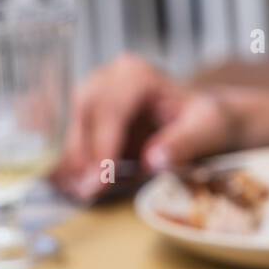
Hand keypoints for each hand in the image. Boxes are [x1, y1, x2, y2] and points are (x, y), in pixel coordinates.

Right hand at [54, 54, 249, 200]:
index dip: (101, 146)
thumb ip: (184, 142)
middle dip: (80, 156)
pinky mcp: (82, 118)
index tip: (101, 181)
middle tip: (87, 192)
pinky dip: (62, 162)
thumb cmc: (206, 122)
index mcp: (136, 75)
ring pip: (64, 125)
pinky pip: (60, 138)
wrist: (201, 123)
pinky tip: (69, 186)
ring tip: (80, 193)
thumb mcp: (208, 129)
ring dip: (67, 162)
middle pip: (79, 114)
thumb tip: (154, 159)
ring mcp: (89, 96)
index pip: (108, 109)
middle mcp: (106, 79)